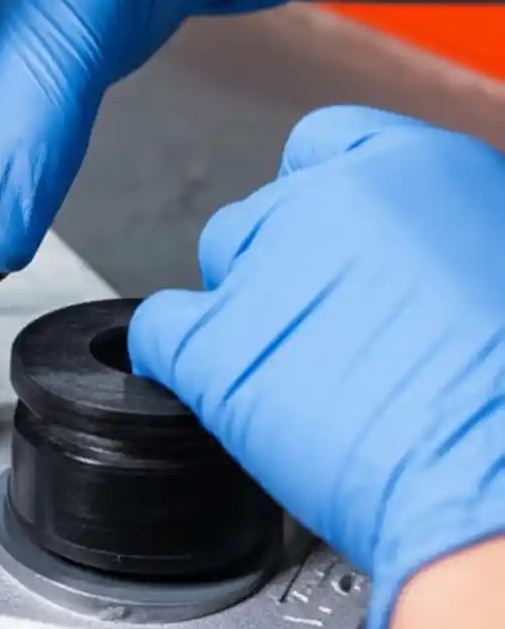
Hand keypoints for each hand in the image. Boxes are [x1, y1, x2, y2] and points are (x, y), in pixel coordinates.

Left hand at [129, 106, 504, 628]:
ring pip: (217, 264)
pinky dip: (169, 355)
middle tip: (322, 329)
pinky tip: (208, 387)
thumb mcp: (497, 260)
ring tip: (291, 371)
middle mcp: (325, 200)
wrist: (502, 484)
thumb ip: (440, 238)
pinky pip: (158, 332)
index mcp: (412, 166)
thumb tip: (415, 257)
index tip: (329, 236)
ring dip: (239, 307)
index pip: (324, 144)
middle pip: (263, 214)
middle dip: (282, 263)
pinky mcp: (211, 346)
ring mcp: (261, 270)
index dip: (319, 196)